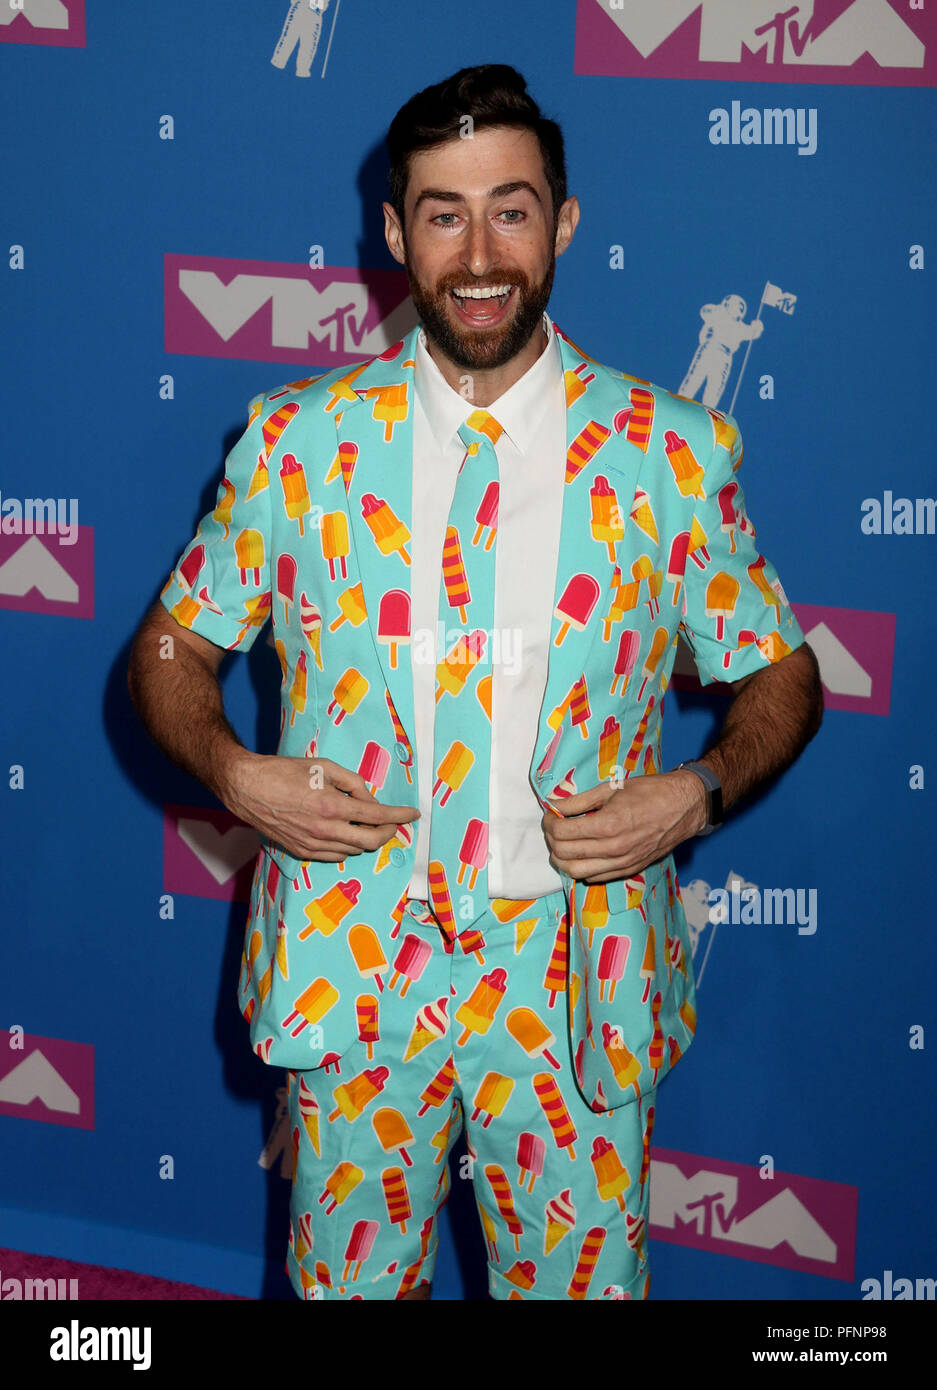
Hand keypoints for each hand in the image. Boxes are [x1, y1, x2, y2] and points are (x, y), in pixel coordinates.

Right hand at [224, 751, 419, 862]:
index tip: (413, 814)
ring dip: (366, 839)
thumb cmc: (285, 772)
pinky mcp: (302, 851)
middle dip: (387, 833)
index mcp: (332, 806)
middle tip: (392, 823)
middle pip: (370, 841)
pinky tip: (345, 833)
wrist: (248, 788)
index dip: (399, 816)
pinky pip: (335, 856)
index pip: (377, 816)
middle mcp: (325, 830)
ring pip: (354, 851)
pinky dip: (347, 846)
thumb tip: (370, 798)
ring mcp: (313, 844)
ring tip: (366, 824)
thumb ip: (352, 783)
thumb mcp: (324, 767)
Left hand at [540, 770, 706, 882]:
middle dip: (551, 840)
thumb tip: (552, 806)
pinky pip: (595, 877)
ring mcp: (622, 863)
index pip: (562, 832)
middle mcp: (613, 848)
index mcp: (608, 825)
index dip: (548, 823)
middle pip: (564, 855)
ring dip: (562, 859)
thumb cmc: (649, 792)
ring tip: (563, 843)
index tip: (550, 815)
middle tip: (553, 828)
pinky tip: (582, 853)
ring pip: (576, 872)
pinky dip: (581, 868)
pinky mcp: (629, 870)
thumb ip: (578, 801)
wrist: (683, 807)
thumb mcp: (610, 790)